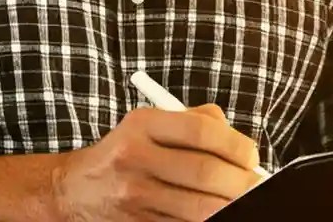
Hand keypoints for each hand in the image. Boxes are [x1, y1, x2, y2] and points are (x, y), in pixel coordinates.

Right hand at [49, 103, 261, 220]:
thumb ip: (195, 121)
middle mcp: (135, 157)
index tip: (252, 156)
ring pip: (200, 208)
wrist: (74, 190)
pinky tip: (215, 213)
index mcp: (142, 125)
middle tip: (257, 184)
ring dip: (230, 207)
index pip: (201, 130)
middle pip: (205, 172)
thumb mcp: (148, 125)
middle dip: (242, 182)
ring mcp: (134, 196)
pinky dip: (208, 221)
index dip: (236, 144)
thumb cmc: (125, 153)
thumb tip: (243, 146)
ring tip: (241, 201)